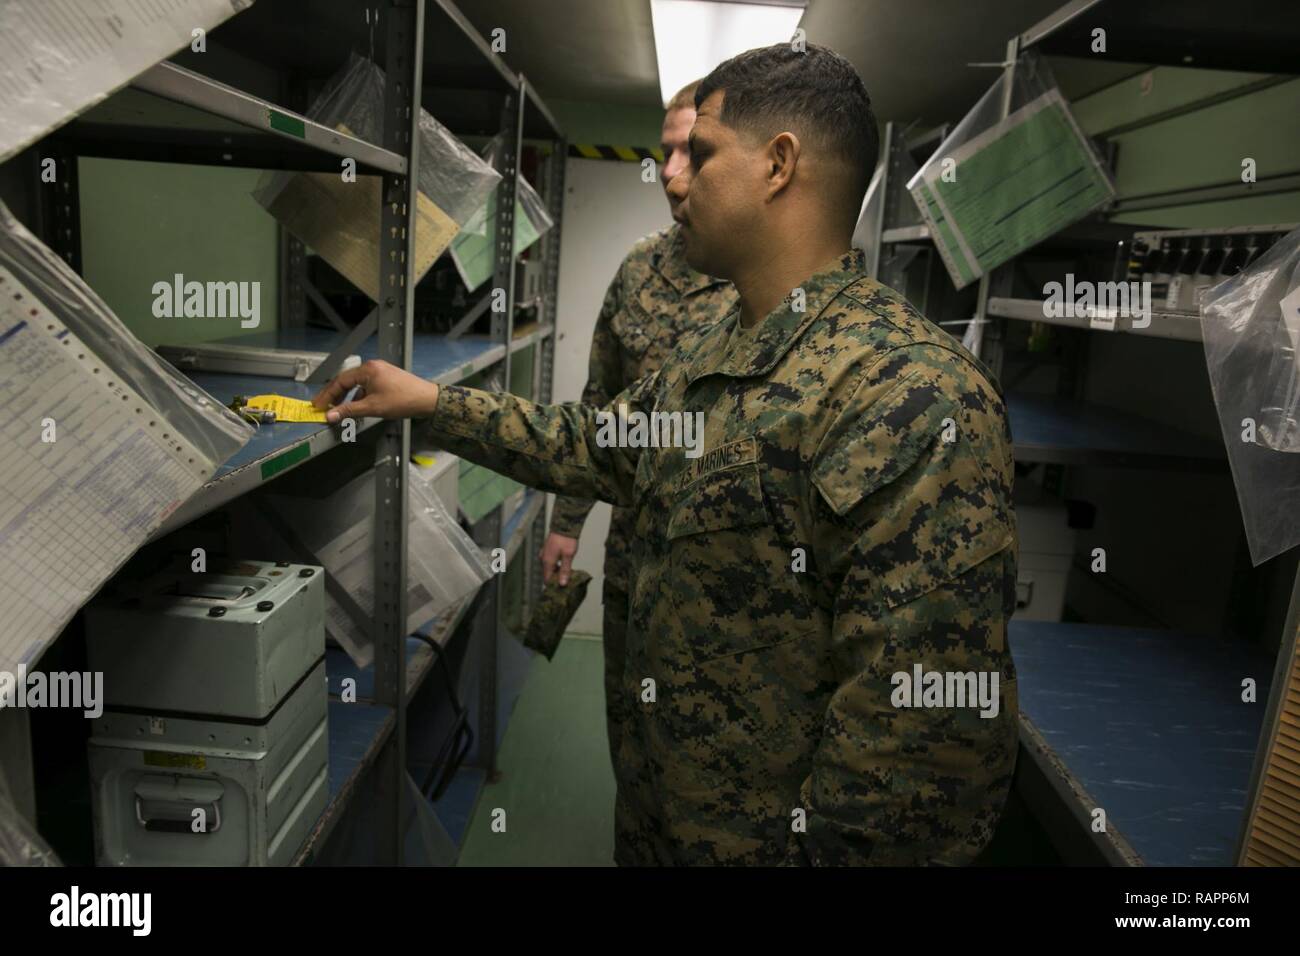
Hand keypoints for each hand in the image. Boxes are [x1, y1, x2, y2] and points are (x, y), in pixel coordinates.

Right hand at [312, 359, 439, 423]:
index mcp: (367, 369)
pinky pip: (367, 387)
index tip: (318, 406)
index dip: (327, 395)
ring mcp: (380, 372)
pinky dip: (360, 397)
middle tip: (323, 407)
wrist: (428, 400)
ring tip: (339, 410)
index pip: (340, 381)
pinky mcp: (386, 379)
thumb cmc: (404, 400)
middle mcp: (373, 367)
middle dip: (334, 396)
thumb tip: (331, 415)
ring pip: (357, 385)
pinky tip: (358, 408)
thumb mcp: (372, 407)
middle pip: (346, 381)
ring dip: (347, 398)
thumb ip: (349, 411)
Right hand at [539, 532, 578, 585]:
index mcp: (547, 562)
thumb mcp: (568, 556)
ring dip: (557, 571)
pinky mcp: (547, 549)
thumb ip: (565, 570)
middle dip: (556, 578)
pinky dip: (556, 565)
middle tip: (567, 581)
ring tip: (567, 573)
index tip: (562, 587)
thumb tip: (562, 583)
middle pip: (548, 574)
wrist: (564, 525)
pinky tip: (563, 564)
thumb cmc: (566, 539)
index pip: (547, 579)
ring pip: (549, 567)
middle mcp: (543, 558)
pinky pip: (550, 561)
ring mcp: (544, 553)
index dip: (554, 585)